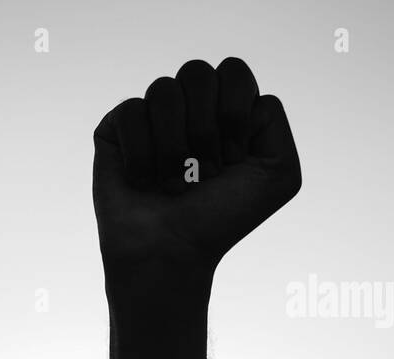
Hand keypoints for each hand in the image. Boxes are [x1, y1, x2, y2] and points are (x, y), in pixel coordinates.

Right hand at [93, 58, 300, 272]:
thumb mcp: (279, 172)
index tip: (233, 162)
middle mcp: (188, 108)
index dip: (234, 116)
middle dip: (204, 130)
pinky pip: (131, 111)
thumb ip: (274, 119)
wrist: (171, 251)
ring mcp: (150, 116)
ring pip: (163, 91)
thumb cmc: (221, 218)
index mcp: (226, 110)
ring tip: (173, 183)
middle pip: (197, 72)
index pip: (233, 73)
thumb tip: (232, 94)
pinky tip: (143, 181)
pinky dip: (142, 153)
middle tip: (203, 173)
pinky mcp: (115, 129)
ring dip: (173, 148)